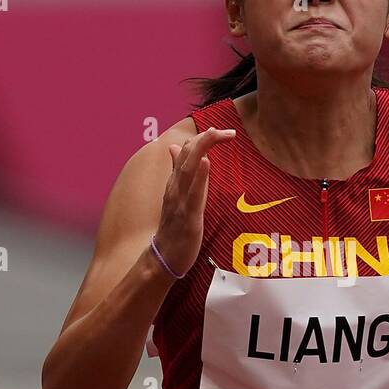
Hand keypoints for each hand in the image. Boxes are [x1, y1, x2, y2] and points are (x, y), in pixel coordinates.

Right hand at [152, 127, 233, 276]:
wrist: (163, 257)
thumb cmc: (173, 227)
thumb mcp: (177, 195)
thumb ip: (179, 172)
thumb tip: (176, 147)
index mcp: (175, 182)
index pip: (187, 152)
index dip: (203, 138)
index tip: (221, 130)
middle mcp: (176, 187)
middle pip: (188, 155)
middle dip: (206, 139)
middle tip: (226, 130)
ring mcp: (180, 202)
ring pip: (188, 169)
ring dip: (201, 149)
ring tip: (213, 133)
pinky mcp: (188, 217)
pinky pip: (194, 194)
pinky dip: (200, 177)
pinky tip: (206, 163)